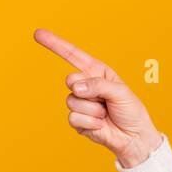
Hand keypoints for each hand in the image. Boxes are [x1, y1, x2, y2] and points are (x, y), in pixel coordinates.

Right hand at [33, 28, 162, 165]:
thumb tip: (75, 87)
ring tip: (105, 114)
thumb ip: (98, 85)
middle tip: (103, 100)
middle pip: (70, 80)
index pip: (73, 55)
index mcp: (97, 72)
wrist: (133, 137)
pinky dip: (90, 123)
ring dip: (93, 110)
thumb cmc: (130, 111)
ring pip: (72, 102)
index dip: (55, 44)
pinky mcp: (77, 120)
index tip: (37, 34)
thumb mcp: (120, 91)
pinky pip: (74, 118)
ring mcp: (80, 103)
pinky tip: (100, 125)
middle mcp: (86, 85)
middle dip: (87, 91)